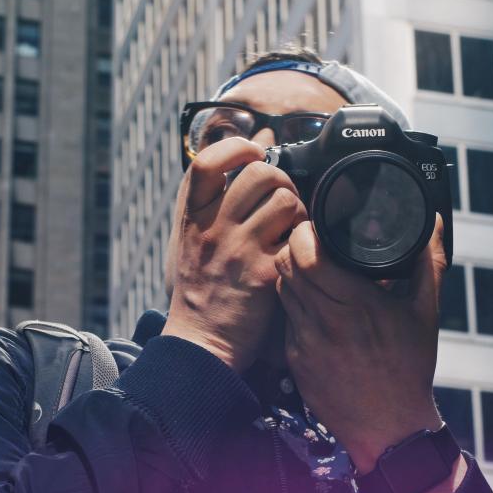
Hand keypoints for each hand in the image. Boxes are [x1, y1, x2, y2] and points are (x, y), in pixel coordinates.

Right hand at [161, 138, 307, 372]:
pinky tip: (296, 253)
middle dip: (281, 180)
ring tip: (291, 228)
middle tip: (282, 200)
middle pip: (259, 173)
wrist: (200, 343)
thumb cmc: (200, 289)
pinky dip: (304, 240)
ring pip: (285, 199)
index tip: (252, 155)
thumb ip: (209, 202)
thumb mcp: (188, 240)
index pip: (206, 162)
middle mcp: (213, 229)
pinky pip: (298, 237)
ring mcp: (239, 250)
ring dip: (297, 209)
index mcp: (192, 218)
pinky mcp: (266, 274)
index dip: (236, 149)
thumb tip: (245, 157)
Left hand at [274, 215, 447, 473]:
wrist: (390, 428)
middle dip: (295, 247)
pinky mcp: (294, 359)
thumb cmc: (410, 368)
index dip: (305, 234)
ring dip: (292, 273)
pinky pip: (286, 317)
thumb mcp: (426, 312)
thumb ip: (428, 262)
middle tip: (312, 243)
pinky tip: (314, 306)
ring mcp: (305, 342)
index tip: (317, 228)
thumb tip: (433, 221)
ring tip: (314, 272)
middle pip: (286, 265)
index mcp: (357, 304)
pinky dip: (295, 304)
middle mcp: (326, 321)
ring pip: (281, 288)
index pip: (307, 255)